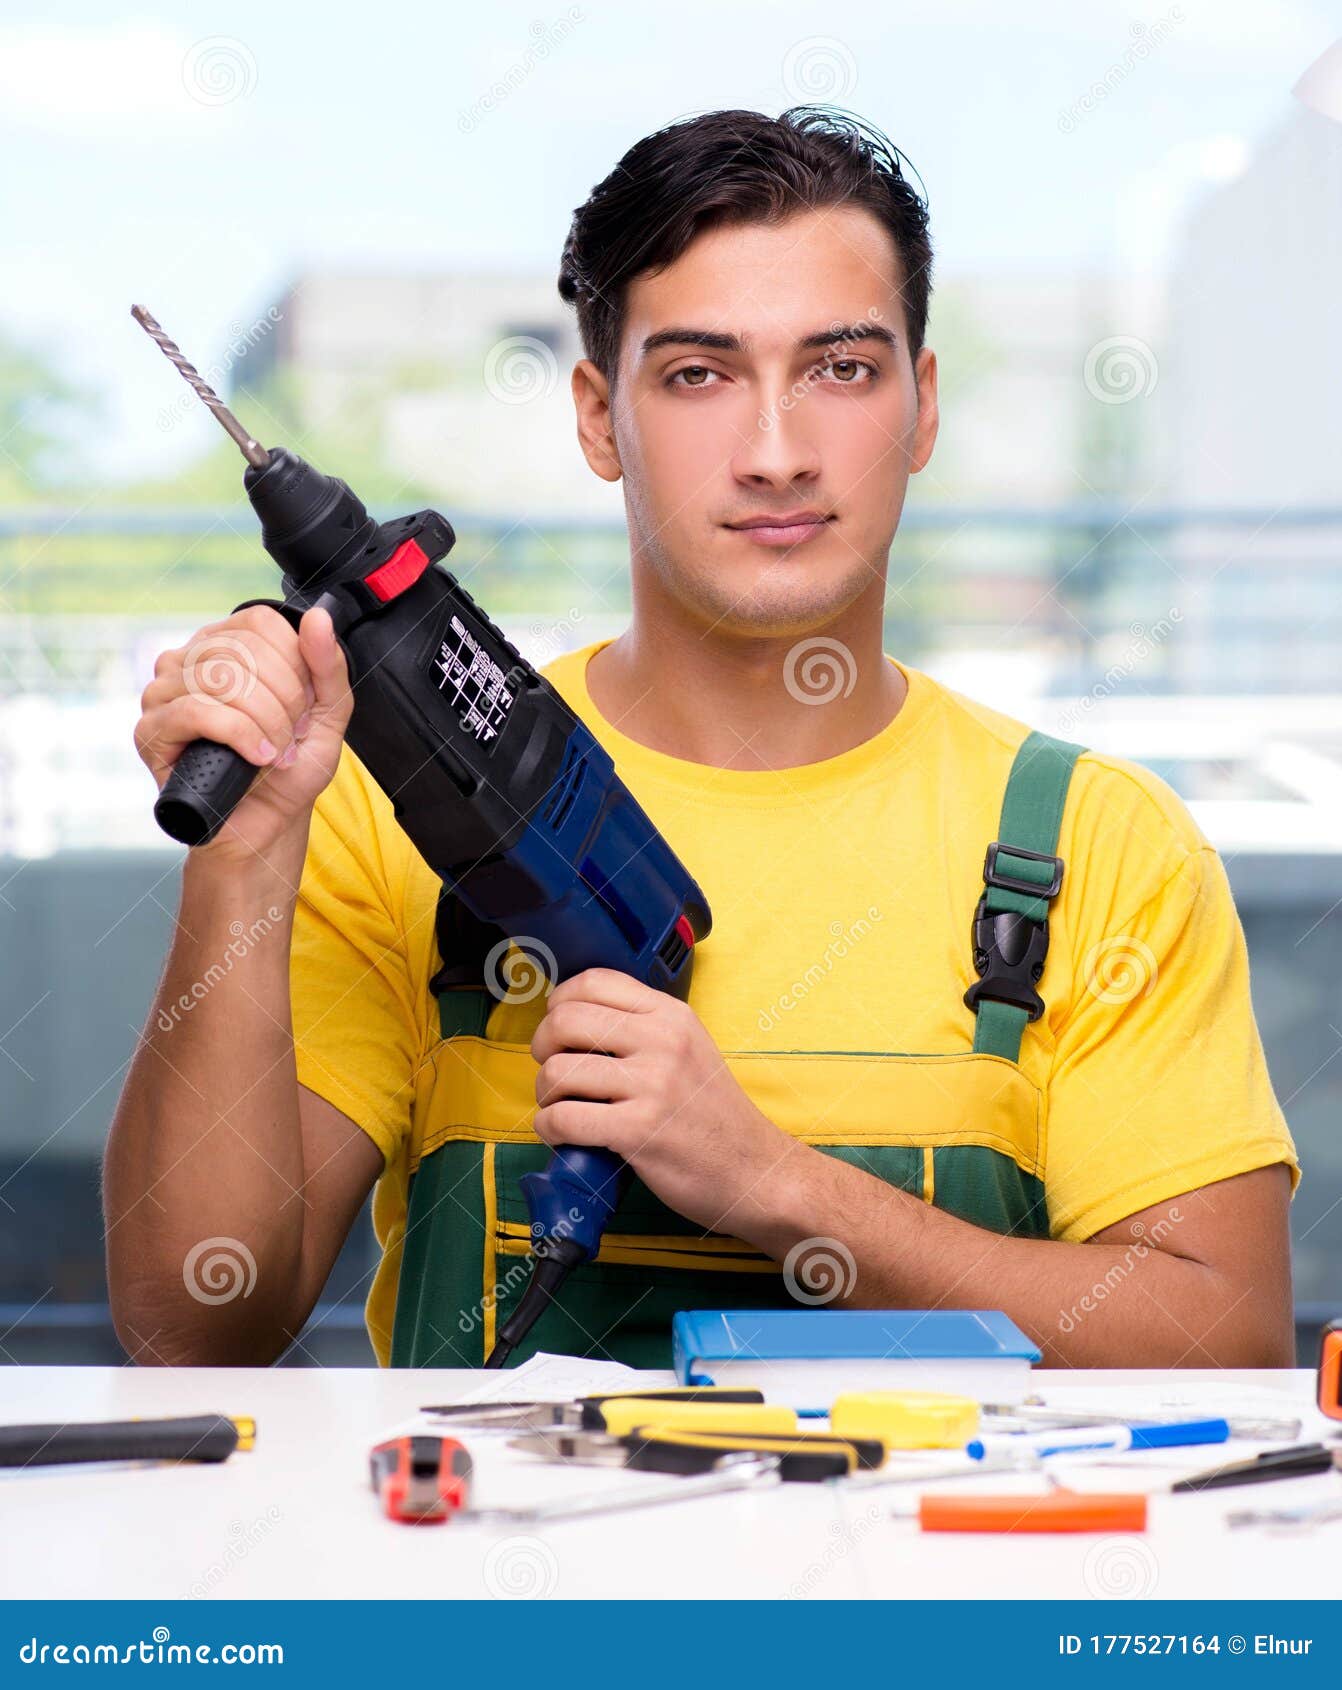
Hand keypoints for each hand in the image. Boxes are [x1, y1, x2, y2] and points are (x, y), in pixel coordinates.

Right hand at [134, 604, 352, 864]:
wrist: (267, 823)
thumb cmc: (290, 768)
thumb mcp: (328, 714)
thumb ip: (328, 666)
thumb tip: (317, 617)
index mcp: (227, 645)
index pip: (260, 622)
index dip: (294, 662)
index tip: (306, 704)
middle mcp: (189, 660)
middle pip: (242, 649)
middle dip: (284, 697)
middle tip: (292, 734)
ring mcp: (163, 693)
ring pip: (220, 677)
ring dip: (266, 720)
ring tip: (277, 752)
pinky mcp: (151, 730)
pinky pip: (195, 711)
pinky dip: (240, 734)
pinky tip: (258, 757)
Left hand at [529, 968, 797, 1234]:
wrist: (753, 1170)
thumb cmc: (713, 1115)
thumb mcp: (690, 1048)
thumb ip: (644, 1027)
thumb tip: (577, 1016)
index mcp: (671, 1015)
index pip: (594, 981)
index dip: (560, 1002)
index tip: (556, 1025)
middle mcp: (663, 1041)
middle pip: (565, 1021)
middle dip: (542, 1047)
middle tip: (551, 1069)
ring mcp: (652, 1085)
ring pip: (559, 1071)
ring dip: (545, 1093)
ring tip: (560, 1106)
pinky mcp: (639, 1130)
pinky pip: (564, 1119)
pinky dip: (549, 1128)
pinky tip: (561, 1133)